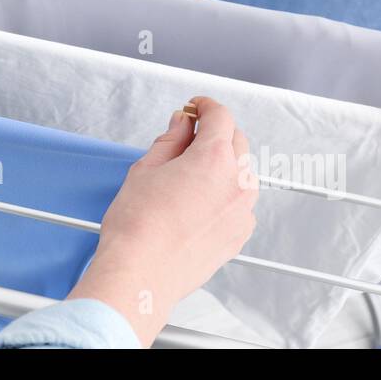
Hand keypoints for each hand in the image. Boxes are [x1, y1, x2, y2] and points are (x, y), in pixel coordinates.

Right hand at [67, 97, 257, 346]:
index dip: (206, 106)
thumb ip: (171, 139)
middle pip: (236, 141)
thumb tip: (182, 124)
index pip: (221, 116)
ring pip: (242, 172)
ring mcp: (242, 211)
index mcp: (214, 159)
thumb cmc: (138, 225)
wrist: (142, 273)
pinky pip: (240, 202)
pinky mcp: (239, 234)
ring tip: (191, 172)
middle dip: (215, 132)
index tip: (196, 107)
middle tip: (189, 135)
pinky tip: (199, 201)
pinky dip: (226, 193)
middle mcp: (237, 182)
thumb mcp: (147, 169)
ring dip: (223, 163)